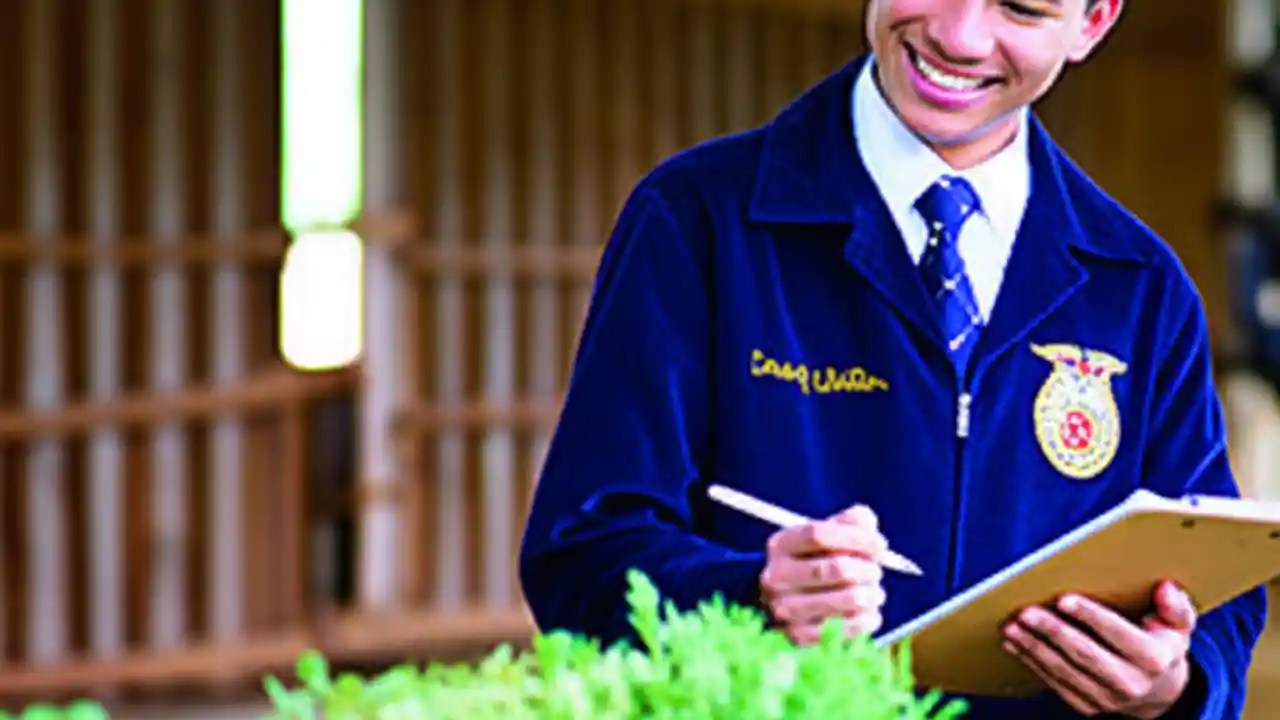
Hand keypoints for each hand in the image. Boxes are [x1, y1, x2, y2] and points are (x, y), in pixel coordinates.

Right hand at [758, 505, 887, 644]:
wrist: (786, 607)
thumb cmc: (814, 564)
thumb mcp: (825, 537)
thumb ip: (849, 521)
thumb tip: (866, 521)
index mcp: (780, 545)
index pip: (820, 534)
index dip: (857, 537)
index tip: (880, 543)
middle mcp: (776, 577)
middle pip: (838, 568)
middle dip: (868, 568)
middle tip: (876, 571)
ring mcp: (785, 610)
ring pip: (850, 599)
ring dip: (873, 594)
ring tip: (875, 592)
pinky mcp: (798, 637)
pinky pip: (849, 628)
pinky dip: (868, 619)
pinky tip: (870, 613)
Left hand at [1002, 580, 1196, 717]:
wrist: (1160, 692)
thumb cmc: (1162, 644)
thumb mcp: (1179, 626)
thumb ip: (1176, 607)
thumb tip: (1164, 588)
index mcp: (1155, 659)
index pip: (1118, 634)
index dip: (1091, 616)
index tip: (1064, 599)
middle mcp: (1131, 683)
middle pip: (1085, 654)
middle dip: (1052, 631)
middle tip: (1025, 612)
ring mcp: (1107, 699)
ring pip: (1064, 670)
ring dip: (1033, 647)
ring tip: (1011, 626)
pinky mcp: (1087, 706)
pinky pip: (1054, 682)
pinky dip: (1031, 661)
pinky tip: (1014, 642)